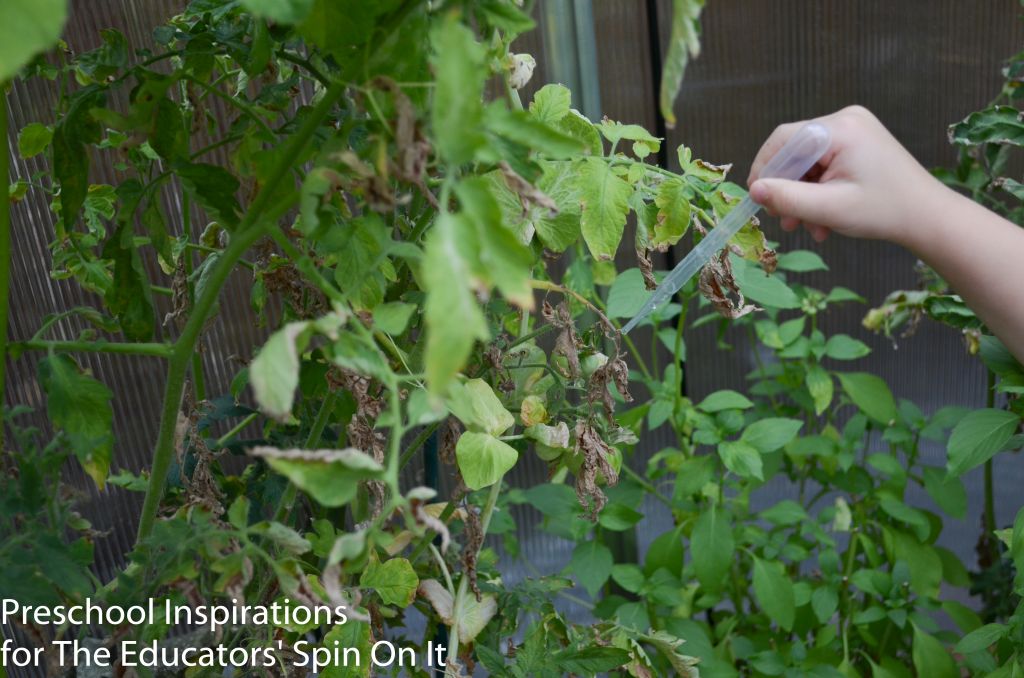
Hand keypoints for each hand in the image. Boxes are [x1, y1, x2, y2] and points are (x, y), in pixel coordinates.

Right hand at [747, 105, 944, 245]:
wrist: (928, 216)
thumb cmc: (884, 211)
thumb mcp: (829, 209)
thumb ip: (788, 198)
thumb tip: (753, 190)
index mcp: (841, 129)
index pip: (783, 140)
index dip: (764, 169)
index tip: (758, 200)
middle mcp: (845, 119)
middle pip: (794, 151)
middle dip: (787, 188)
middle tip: (786, 221)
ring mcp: (853, 129)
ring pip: (807, 161)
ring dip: (802, 194)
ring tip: (807, 225)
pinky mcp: (857, 141)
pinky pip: (823, 163)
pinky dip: (817, 189)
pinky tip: (822, 217)